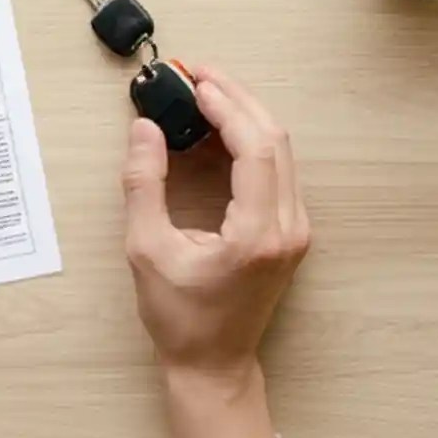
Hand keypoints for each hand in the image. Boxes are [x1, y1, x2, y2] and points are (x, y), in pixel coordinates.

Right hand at [121, 66, 308, 437]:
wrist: (213, 364)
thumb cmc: (180, 319)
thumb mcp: (147, 250)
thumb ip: (143, 185)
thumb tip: (144, 130)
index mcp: (256, 234)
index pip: (254, 148)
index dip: (226, 107)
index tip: (195, 83)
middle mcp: (286, 227)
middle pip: (274, 139)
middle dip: (236, 98)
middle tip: (197, 74)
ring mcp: (294, 229)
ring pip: (281, 150)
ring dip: (245, 115)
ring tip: (205, 93)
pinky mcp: (290, 230)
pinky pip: (277, 169)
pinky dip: (251, 139)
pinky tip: (219, 129)